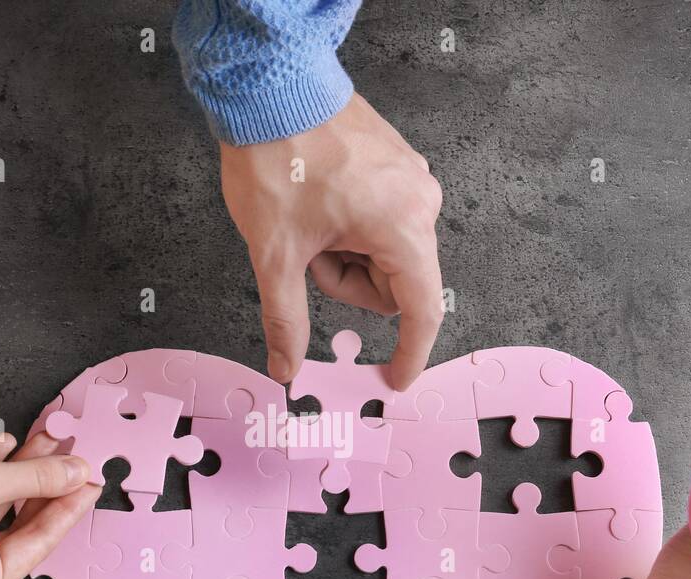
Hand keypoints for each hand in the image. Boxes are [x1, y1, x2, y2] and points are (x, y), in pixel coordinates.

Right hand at [0, 431, 98, 578]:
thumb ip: (35, 480)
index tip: (91, 485)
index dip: (67, 510)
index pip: (35, 546)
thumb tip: (76, 473)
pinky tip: (6, 443)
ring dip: (19, 471)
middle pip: (17, 524)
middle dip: (44, 485)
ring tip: (47, 437)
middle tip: (74, 457)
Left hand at [219, 93, 444, 388]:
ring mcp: (409, 179)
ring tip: (307, 223)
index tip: (395, 379)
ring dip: (344, 254)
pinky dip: (348, 228)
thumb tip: (287, 366)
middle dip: (346, 282)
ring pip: (382, 252)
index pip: (422, 310)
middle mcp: (420, 202)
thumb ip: (286, 319)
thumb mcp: (275, 253)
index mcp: (404, 227)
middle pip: (394, 282)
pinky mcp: (394, 164)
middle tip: (306, 256)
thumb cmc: (277, 158)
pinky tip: (317, 206)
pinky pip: (379, 220)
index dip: (410, 353)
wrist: (269, 87)